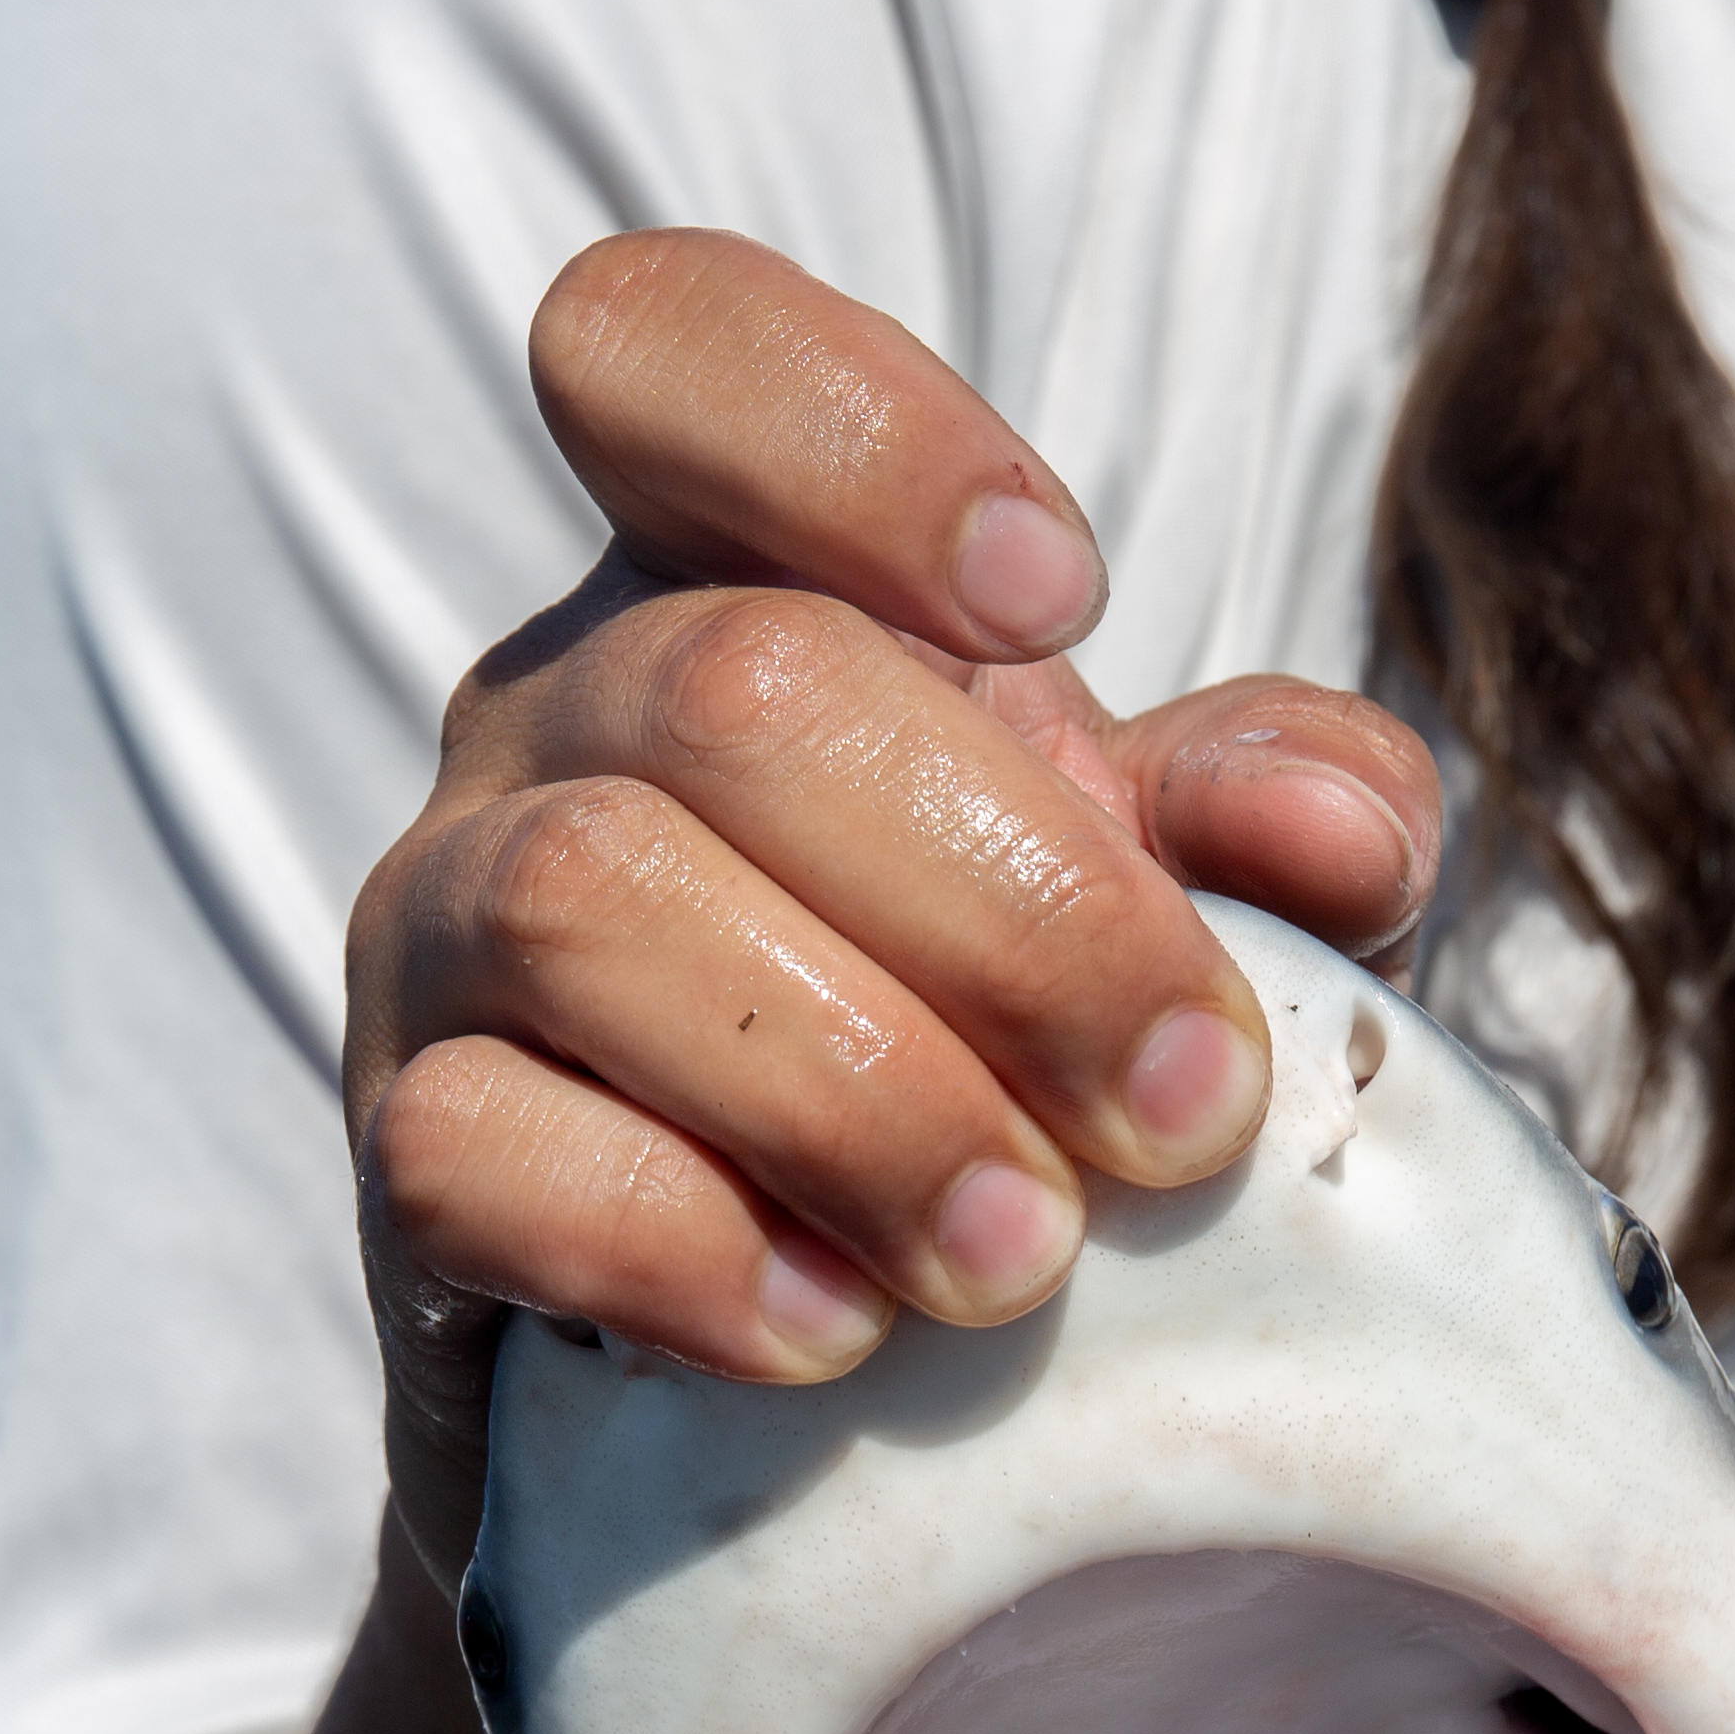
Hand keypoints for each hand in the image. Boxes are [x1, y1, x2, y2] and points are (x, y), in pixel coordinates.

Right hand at [344, 229, 1444, 1577]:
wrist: (809, 1386)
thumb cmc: (995, 1067)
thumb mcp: (1158, 901)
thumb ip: (1268, 822)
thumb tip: (1338, 828)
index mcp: (714, 582)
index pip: (656, 347)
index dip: (853, 433)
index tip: (1068, 604)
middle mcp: (545, 718)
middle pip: (735, 694)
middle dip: (1012, 913)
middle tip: (1184, 1108)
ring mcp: (437, 929)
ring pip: (589, 903)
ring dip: (856, 1090)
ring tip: (1023, 1253)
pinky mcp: (397, 1159)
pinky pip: (473, 1151)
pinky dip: (683, 1243)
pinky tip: (836, 1332)